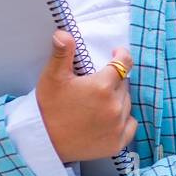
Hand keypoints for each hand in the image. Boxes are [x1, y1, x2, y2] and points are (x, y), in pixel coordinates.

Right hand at [35, 30, 136, 161]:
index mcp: (102, 86)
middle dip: (114, 80)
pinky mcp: (117, 143)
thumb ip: (62, 53)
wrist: (44, 142)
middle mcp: (115, 106)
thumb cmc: (48, 108)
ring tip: (98, 102)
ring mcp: (117, 126)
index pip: (124, 63)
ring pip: (127, 103)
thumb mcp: (53, 77)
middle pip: (124, 84)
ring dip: (118, 99)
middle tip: (96, 84)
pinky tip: (110, 118)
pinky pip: (131, 125)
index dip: (122, 55)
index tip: (116, 53)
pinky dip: (124, 119)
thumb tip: (64, 32)